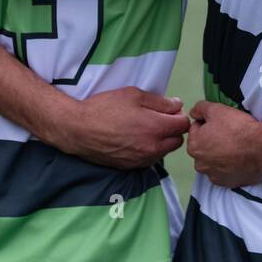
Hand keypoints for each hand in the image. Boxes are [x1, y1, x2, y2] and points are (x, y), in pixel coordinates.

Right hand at [57, 87, 188, 168]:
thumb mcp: (133, 95)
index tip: (169, 110)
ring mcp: (142, 159)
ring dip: (162, 141)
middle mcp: (153, 147)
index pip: (183, 124)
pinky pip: (150, 159)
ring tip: (146, 129)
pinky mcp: (132, 167)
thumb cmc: (104, 108)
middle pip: (178, 140)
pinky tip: (135, 140)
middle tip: (158, 119)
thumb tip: (177, 106)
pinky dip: (149, 150)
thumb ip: (160, 102)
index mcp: (156, 128)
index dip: (178, 115)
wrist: (78, 130)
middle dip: (173, 129)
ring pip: (165, 151)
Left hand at [187, 100, 261, 188]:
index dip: (209, 123)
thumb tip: (194, 113)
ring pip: (213, 161)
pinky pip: (224, 173)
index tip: (222, 124)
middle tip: (229, 134)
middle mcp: (200, 164)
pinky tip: (239, 159)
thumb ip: (199, 109)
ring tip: (235, 147)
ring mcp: (214, 175)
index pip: (196, 129)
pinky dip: (229, 167)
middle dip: (212, 141)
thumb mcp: (217, 110)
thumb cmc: (239, 128)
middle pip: (204, 147)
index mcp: (194, 146)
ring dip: (220, 155)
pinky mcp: (227, 183)